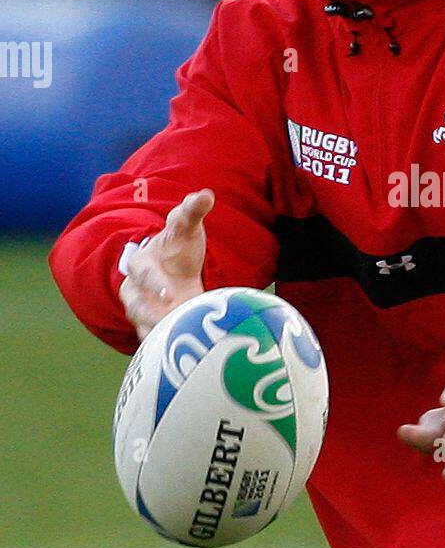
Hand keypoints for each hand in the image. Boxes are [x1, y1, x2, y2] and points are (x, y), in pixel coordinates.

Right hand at [119, 188, 213, 341]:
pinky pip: (149, 340)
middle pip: (136, 304)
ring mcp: (140, 309)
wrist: (171, 268)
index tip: (170, 292)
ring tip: (175, 339)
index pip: (144, 271)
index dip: (155, 282)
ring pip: (141, 324)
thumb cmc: (178, 246)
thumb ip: (192, 211)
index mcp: (142, 263)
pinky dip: (159, 346)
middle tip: (172, 322)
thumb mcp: (186, 227)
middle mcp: (136, 288)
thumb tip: (205, 194)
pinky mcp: (150, 326)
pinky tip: (173, 353)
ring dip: (156, 332)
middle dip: (151, 314)